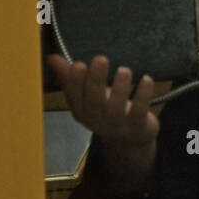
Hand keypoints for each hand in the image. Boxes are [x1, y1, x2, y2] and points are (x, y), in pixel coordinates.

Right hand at [46, 54, 158, 191]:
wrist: (129, 141)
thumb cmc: (105, 111)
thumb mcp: (86, 96)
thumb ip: (70, 77)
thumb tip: (51, 57)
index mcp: (81, 111)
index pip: (75, 96)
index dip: (75, 81)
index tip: (79, 64)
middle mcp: (97, 119)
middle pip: (94, 101)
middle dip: (96, 80)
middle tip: (100, 59)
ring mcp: (118, 125)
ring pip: (117, 107)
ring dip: (120, 88)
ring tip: (124, 70)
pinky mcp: (138, 126)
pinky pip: (140, 111)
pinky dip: (143, 96)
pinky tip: (146, 80)